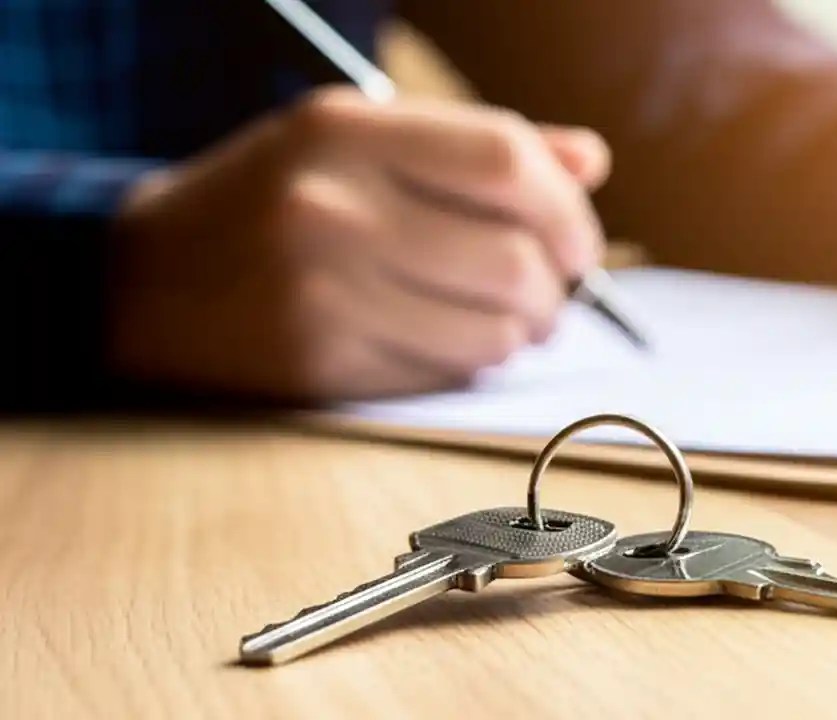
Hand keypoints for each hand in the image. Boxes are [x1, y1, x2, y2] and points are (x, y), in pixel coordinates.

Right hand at [110, 88, 611, 400]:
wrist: (140, 284)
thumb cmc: (269, 201)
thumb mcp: (356, 141)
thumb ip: (475, 146)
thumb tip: (591, 164)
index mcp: (347, 132)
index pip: (508, 162)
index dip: (568, 212)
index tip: (578, 245)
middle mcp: (333, 208)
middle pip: (515, 260)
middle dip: (558, 290)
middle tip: (549, 295)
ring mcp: (323, 294)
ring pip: (494, 334)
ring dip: (521, 335)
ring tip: (503, 322)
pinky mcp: (320, 367)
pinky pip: (446, 376)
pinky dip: (468, 365)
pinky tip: (445, 344)